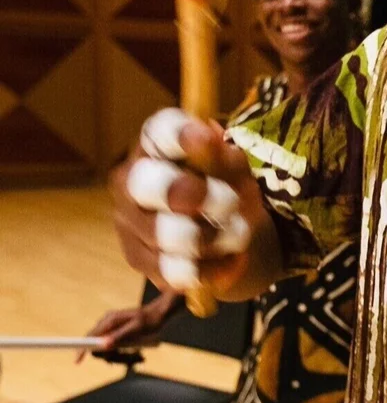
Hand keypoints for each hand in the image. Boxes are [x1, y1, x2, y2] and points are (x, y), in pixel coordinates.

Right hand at [76, 291, 182, 362]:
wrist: (161, 314)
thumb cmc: (151, 319)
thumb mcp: (137, 328)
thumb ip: (120, 335)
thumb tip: (104, 345)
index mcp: (110, 320)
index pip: (89, 336)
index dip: (81, 349)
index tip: (77, 361)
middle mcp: (108, 324)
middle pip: (98, 347)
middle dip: (111, 356)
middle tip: (129, 359)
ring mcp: (112, 329)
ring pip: (107, 351)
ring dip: (120, 357)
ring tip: (137, 357)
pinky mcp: (117, 335)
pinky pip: (115, 349)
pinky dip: (124, 355)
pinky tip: (136, 355)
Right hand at [109, 109, 281, 301]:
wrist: (227, 230)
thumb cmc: (227, 186)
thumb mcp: (236, 171)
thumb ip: (224, 159)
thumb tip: (211, 138)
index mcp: (156, 145)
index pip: (158, 132)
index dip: (178, 134)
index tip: (205, 138)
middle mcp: (131, 179)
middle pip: (146, 185)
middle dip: (191, 193)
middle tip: (230, 202)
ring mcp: (130, 221)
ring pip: (166, 235)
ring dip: (216, 237)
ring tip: (240, 234)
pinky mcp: (137, 258)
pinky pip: (174, 270)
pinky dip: (213, 269)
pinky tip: (233, 261)